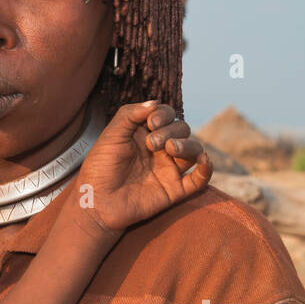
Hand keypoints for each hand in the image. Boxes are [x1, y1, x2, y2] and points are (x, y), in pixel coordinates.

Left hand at [73, 101, 212, 235]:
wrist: (97, 201)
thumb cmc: (100, 167)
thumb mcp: (111, 135)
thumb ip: (130, 115)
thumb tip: (155, 102)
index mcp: (145, 133)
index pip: (167, 115)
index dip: (163, 114)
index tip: (150, 123)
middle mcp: (160, 149)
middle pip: (182, 129)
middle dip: (171, 131)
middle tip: (151, 143)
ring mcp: (169, 168)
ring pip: (194, 150)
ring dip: (188, 145)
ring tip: (170, 149)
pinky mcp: (175, 189)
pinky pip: (200, 179)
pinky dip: (207, 169)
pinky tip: (203, 161)